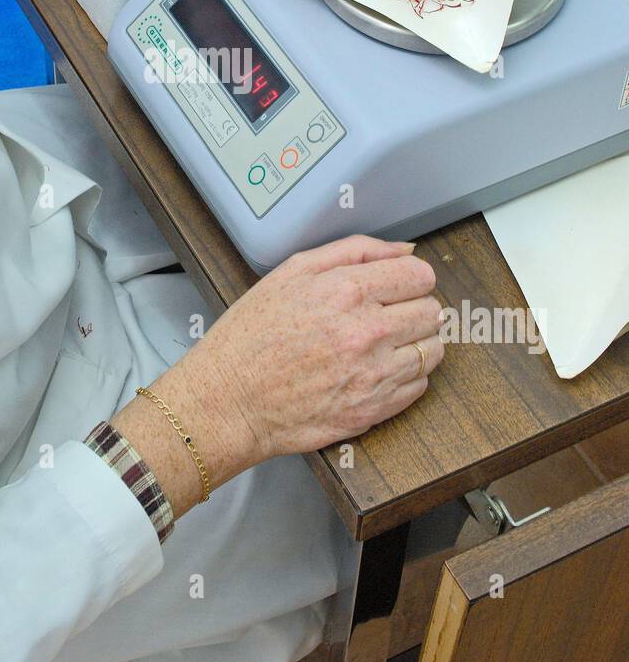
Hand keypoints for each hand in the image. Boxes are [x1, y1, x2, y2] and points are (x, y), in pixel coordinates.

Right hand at [113, 236, 441, 518]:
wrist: (228, 400)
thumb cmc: (251, 336)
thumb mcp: (292, 271)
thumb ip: (355, 251)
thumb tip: (404, 251)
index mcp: (347, 291)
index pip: (421, 276)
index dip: (411, 279)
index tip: (399, 286)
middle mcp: (366, 332)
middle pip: (433, 312)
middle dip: (414, 309)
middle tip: (387, 315)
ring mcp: (372, 375)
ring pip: (432, 351)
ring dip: (415, 344)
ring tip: (382, 345)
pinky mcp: (372, 411)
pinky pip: (419, 387)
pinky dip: (406, 377)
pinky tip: (375, 370)